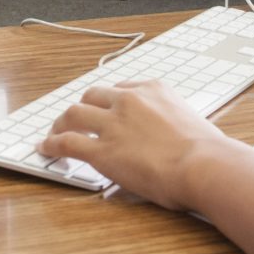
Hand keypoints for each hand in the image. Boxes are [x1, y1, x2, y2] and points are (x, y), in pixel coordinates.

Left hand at [38, 81, 234, 210]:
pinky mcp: (101, 150)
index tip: (105, 110)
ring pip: (74, 114)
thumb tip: (174, 138)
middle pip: (93, 95)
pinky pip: (67, 142)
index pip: (122, 89)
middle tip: (76, 119)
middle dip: (83, 107)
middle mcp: (130, 100)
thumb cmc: (207, 151)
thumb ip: (174, 123)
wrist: (203, 164)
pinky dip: (52, 144)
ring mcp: (113, 124)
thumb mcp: (192, 122)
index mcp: (154, 89)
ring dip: (61, 122)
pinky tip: (46, 148)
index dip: (109, 101)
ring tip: (55, 132)